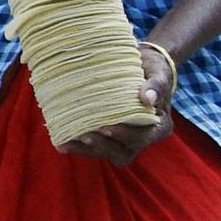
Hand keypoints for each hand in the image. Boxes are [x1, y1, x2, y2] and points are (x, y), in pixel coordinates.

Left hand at [57, 44, 176, 166]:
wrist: (142, 68)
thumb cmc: (153, 70)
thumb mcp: (159, 73)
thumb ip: (156, 85)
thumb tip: (148, 99)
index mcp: (159, 127)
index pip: (143, 138)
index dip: (125, 136)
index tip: (107, 127)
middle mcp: (144, 138)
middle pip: (123, 152)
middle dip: (102, 145)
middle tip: (84, 134)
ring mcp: (125, 141)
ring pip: (106, 153)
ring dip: (86, 149)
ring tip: (67, 140)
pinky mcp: (110, 138)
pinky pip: (95, 148)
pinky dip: (78, 146)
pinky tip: (61, 142)